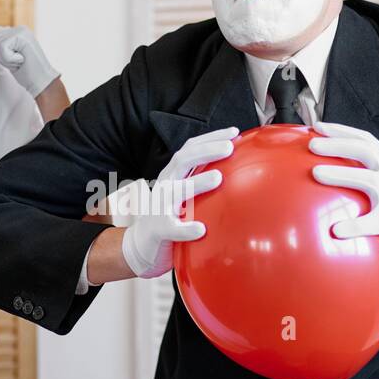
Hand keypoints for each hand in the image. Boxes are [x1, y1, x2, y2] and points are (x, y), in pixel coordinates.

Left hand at [0, 20, 59, 97]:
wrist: (42, 81)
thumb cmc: (27, 73)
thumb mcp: (10, 59)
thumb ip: (1, 49)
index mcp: (15, 33)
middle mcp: (18, 28)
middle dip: (0, 58)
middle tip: (18, 62)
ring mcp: (20, 30)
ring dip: (6, 59)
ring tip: (20, 61)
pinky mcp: (21, 35)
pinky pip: (3, 48)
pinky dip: (10, 58)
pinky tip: (22, 59)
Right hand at [121, 126, 237, 277]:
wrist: (140, 246)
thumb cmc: (170, 217)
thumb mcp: (184, 196)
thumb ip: (203, 183)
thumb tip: (238, 174)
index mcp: (173, 175)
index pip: (189, 149)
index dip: (210, 138)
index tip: (234, 132)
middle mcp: (165, 185)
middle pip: (182, 160)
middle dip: (206, 151)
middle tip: (229, 148)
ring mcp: (159, 206)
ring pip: (176, 191)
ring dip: (197, 183)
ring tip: (218, 177)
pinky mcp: (158, 229)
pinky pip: (171, 228)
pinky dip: (185, 229)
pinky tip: (200, 229)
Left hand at [309, 120, 378, 273]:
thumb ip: (371, 177)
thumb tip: (334, 174)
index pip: (365, 140)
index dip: (341, 130)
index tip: (317, 126)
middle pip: (365, 151)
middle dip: (337, 145)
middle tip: (312, 145)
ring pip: (367, 179)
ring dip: (340, 174)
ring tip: (315, 173)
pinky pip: (372, 222)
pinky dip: (354, 226)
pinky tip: (336, 230)